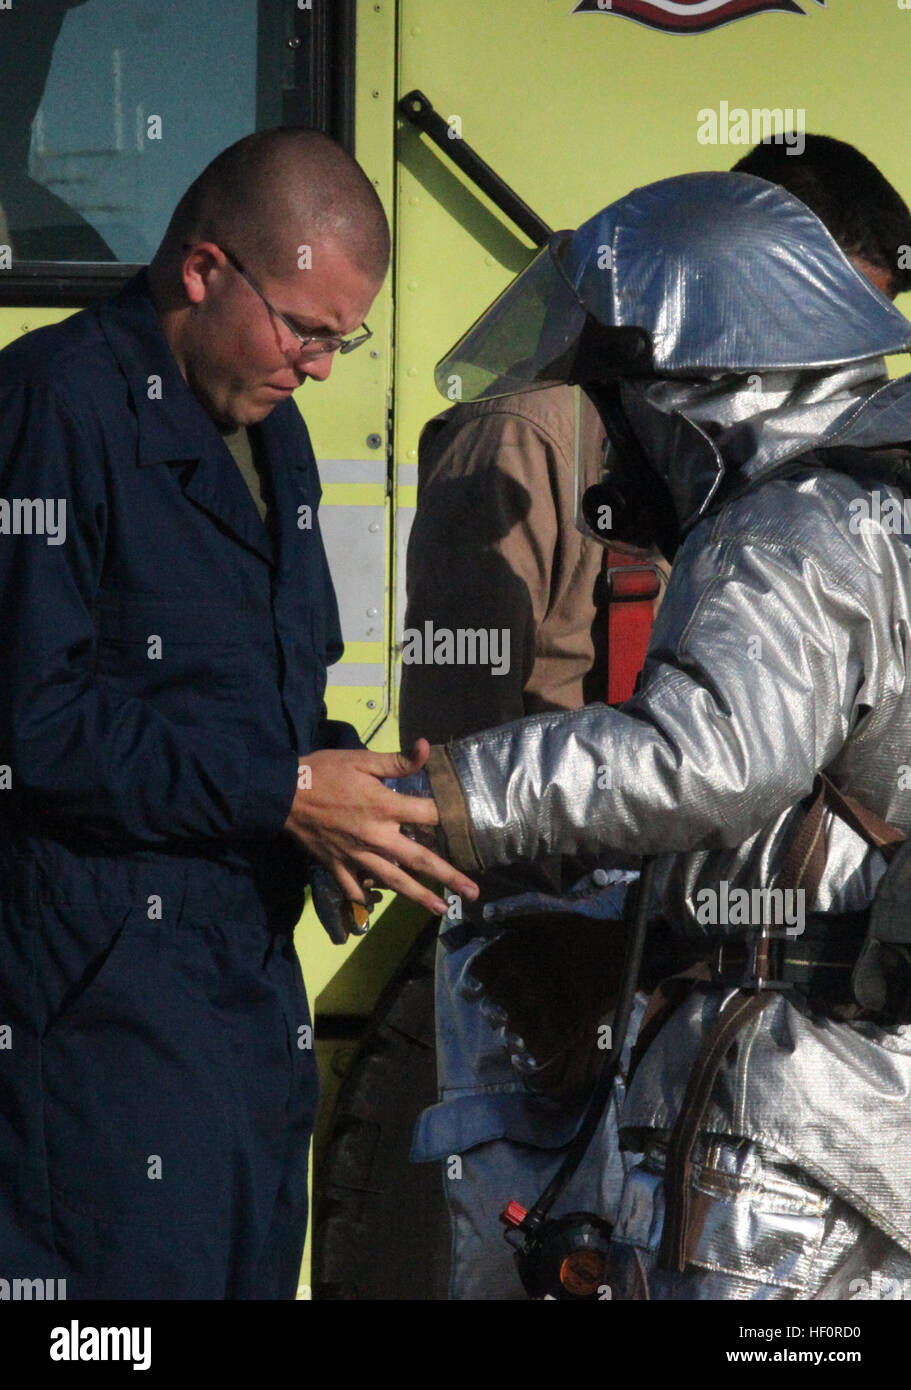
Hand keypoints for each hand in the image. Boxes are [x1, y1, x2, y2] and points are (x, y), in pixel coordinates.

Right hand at [285, 738, 478, 915]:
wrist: (282, 793)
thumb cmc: (324, 772)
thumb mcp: (361, 759)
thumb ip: (396, 760)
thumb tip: (426, 747)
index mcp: (385, 807)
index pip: (427, 815)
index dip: (448, 817)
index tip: (466, 824)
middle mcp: (376, 836)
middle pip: (420, 859)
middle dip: (448, 876)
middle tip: (473, 892)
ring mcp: (357, 855)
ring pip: (394, 880)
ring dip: (420, 896)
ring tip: (442, 909)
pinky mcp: (338, 865)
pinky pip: (356, 887)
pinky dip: (368, 896)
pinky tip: (381, 900)